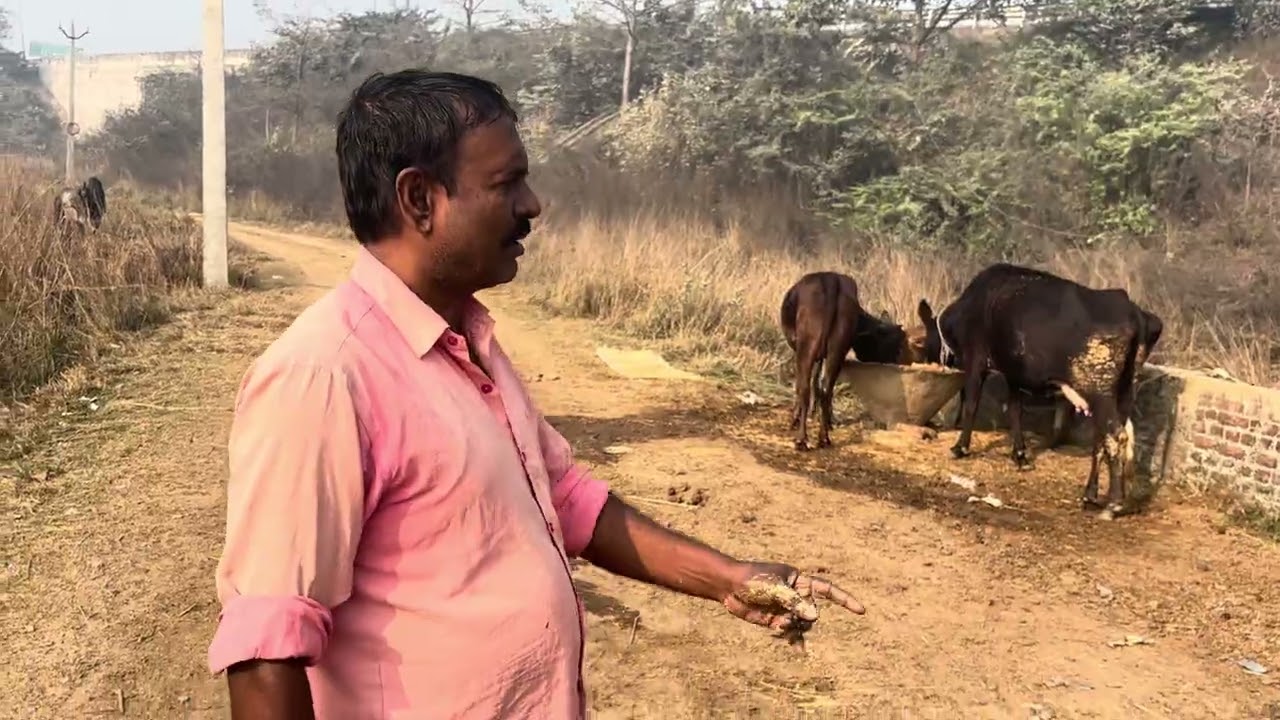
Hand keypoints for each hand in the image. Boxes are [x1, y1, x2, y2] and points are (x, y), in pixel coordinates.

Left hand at [721, 561, 863, 645]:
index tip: (861, 610)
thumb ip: (794, 602)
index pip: (828, 590)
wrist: (729, 586)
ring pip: (801, 624)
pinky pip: (790, 632)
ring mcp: (786, 608)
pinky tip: (801, 652)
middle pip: (813, 612)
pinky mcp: (775, 619)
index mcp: (799, 581)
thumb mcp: (775, 588)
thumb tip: (814, 616)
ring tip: (778, 624)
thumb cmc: (752, 579)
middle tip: (786, 616)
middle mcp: (796, 595)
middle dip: (804, 618)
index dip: (845, 600)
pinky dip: (794, 640)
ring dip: (793, 628)